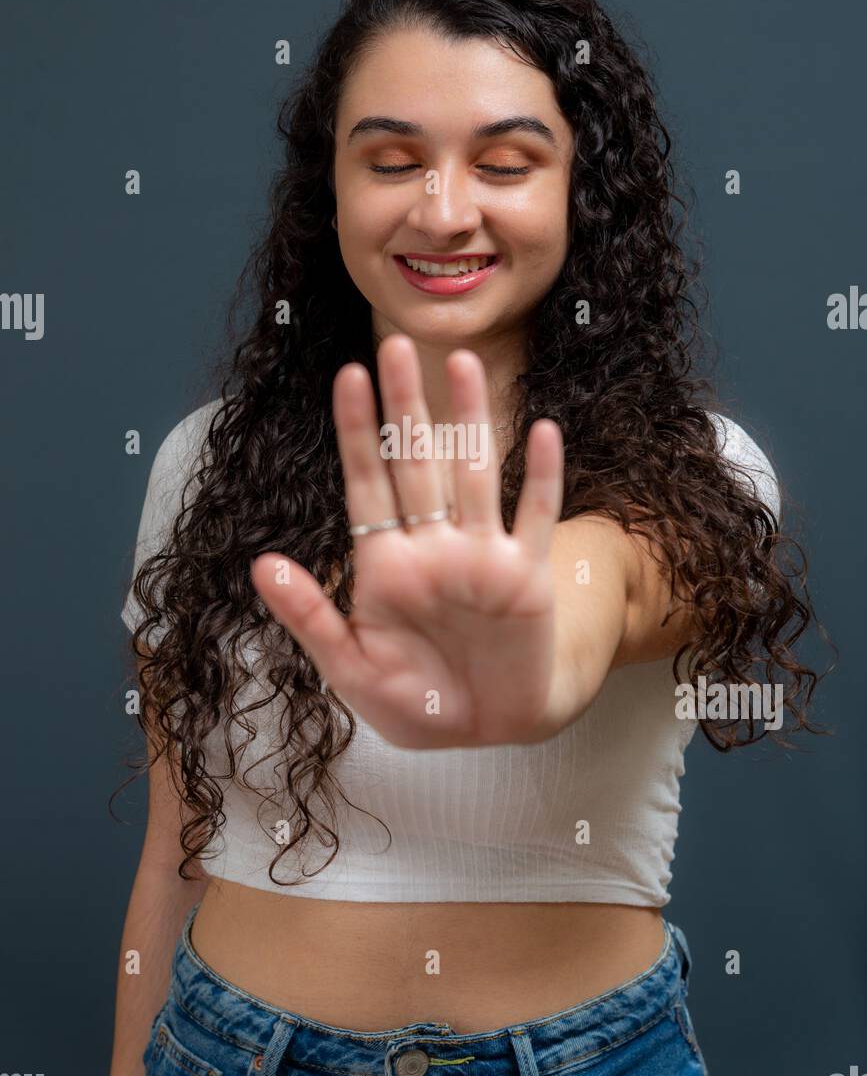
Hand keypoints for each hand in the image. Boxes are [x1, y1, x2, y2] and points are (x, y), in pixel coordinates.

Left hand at [250, 333, 563, 748]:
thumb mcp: (351, 669)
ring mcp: (483, 557)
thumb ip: (310, 617)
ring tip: (466, 363)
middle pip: (417, 463)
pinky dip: (541, 477)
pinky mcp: (528, 577)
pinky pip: (535, 517)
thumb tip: (260, 564)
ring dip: (471, 420)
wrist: (490, 733)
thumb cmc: (419, 705)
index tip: (347, 376)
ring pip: (474, 474)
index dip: (357, 430)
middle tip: (397, 343)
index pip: (367, 483)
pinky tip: (543, 431)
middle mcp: (434, 548)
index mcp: (386, 566)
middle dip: (406, 406)